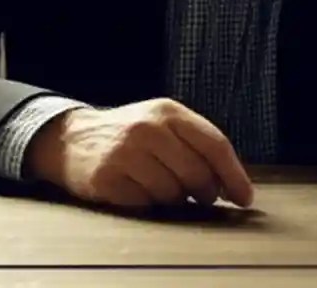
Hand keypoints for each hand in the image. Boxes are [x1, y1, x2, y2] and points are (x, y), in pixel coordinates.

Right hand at [24, 98, 254, 209]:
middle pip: (197, 173)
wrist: (72, 138)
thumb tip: (231, 185)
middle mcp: (147, 128)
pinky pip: (146, 204)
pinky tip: (138, 190)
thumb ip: (196, 144)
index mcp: (167, 111)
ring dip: (174, 199)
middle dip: (205, 192)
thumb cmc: (129, 135)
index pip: (214, 144)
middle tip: (201, 197)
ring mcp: (125, 153)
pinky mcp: (107, 179)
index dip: (234, 175)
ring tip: (161, 187)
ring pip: (173, 193)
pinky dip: (148, 204)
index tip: (244, 198)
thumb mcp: (162, 123)